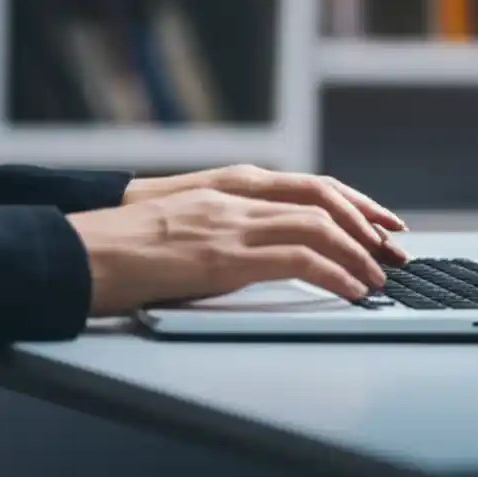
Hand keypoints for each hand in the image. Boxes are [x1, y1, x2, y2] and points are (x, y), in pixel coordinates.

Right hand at [123, 165, 408, 264]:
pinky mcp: (225, 257)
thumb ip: (226, 224)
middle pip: (324, 199)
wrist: (82, 251)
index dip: (353, 203)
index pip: (310, 185)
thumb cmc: (123, 244)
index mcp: (228, 185)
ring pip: (319, 227)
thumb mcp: (184, 221)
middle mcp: (236, 196)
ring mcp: (232, 224)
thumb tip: (263, 248)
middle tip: (395, 250)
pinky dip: (335, 274)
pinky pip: (299, 260)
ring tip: (377, 278)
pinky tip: (351, 291)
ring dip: (357, 254)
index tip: (381, 222)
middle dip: (367, 225)